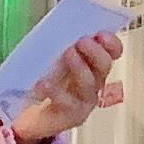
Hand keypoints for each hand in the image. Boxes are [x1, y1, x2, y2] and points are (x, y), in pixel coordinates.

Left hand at [7, 31, 125, 143]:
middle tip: (82, 41)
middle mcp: (94, 82)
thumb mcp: (53, 58)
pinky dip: (56, 91)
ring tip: (68, 54)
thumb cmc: (45, 82)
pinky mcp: (72, 115)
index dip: (111, 43)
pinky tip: (44, 83)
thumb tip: (61, 27)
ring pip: (90, 83)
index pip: (112, 52)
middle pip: (104, 66)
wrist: (31, 115)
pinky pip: (68, 102)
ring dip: (80, 67)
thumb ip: (61, 44)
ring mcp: (85, 100)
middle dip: (95, 52)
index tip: (101, 34)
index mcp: (93, 65)